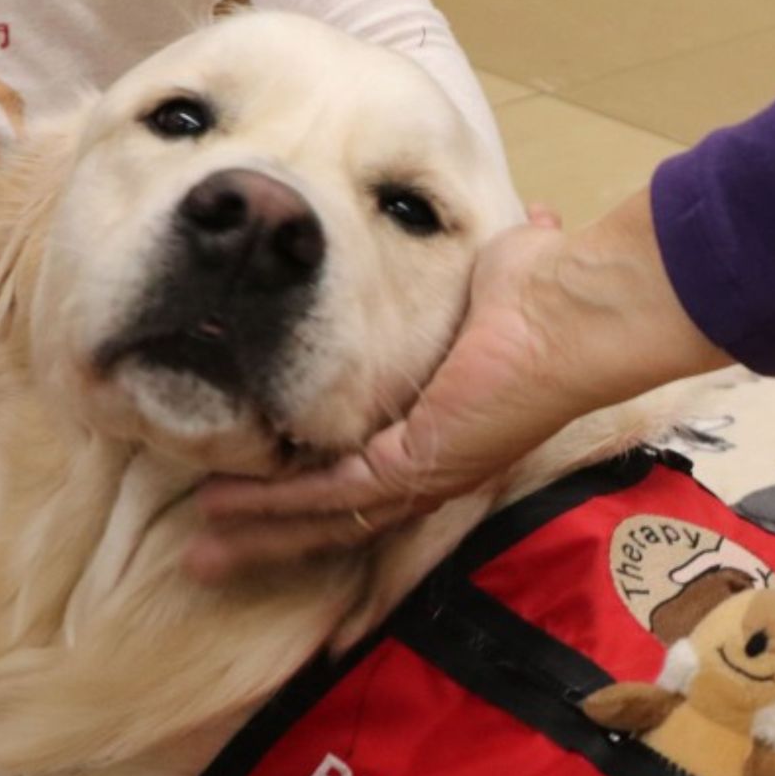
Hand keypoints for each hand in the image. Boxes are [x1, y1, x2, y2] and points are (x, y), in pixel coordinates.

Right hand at [185, 192, 730, 581]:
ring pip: (328, 518)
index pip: (369, 475)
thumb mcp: (502, 266)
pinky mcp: (417, 465)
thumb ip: (503, 255)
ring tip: (201, 546)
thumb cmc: (547, 288)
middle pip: (339, 516)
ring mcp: (428, 473)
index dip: (314, 489)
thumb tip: (530, 221)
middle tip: (207, 553)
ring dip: (261, 530)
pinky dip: (277, 503)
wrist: (574, 307)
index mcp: (451, 429)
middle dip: (270, 535)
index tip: (259, 494)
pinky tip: (225, 507)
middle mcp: (438, 466)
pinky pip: (333, 495)